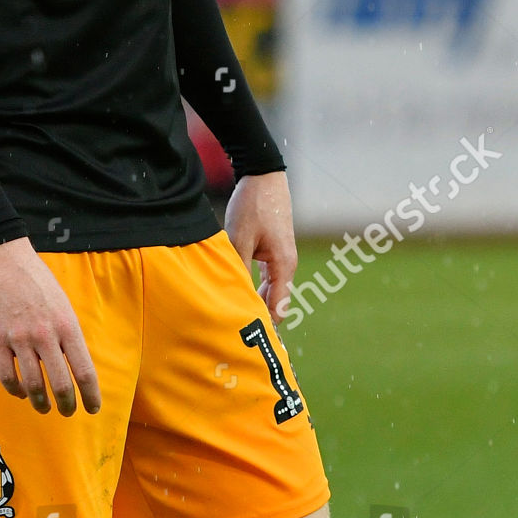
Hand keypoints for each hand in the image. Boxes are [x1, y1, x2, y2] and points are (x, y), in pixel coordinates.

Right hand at [0, 237, 101, 416]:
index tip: (93, 408)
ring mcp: (19, 338)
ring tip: (44, 407)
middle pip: (60, 384)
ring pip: (32, 385)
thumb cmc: (36, 278)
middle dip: (67, 404)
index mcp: (67, 325)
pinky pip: (6, 375)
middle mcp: (45, 335)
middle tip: (67, 411)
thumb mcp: (62, 303)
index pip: (84, 370)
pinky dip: (15, 390)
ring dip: (40, 402)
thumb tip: (72, 362)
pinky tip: (21, 392)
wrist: (2, 258)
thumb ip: (67, 332)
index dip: (91, 395)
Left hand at [225, 170, 296, 327]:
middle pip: (275, 302)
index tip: (249, 341)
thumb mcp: (239, 238)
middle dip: (258, 317)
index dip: (265, 325)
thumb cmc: (253, 205)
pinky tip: (239, 296)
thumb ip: (238, 269)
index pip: (277, 307)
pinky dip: (255, 289)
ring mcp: (281, 258)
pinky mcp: (273, 250)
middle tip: (237, 337)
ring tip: (236, 322)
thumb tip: (231, 296)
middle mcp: (286, 265)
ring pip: (270, 290)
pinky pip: (266, 278)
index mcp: (283, 265)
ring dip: (256, 303)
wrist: (263, 175)